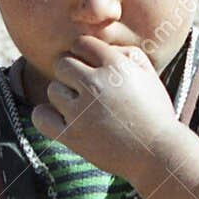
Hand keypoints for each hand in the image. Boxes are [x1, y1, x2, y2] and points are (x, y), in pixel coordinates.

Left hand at [30, 34, 181, 183]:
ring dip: (63, 96)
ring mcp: (82, 111)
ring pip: (53, 89)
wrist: (157, 154)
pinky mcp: (73, 136)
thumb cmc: (156, 114)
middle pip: (62, 64)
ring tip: (80, 108)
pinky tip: (59, 118)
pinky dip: (44, 116)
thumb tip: (102, 47)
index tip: (91, 68)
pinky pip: (41, 117)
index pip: (82, 44)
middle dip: (71, 73)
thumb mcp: (150, 76)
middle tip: (83, 89)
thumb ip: (128, 54)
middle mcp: (96, 84)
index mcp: (116, 65)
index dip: (84, 54)